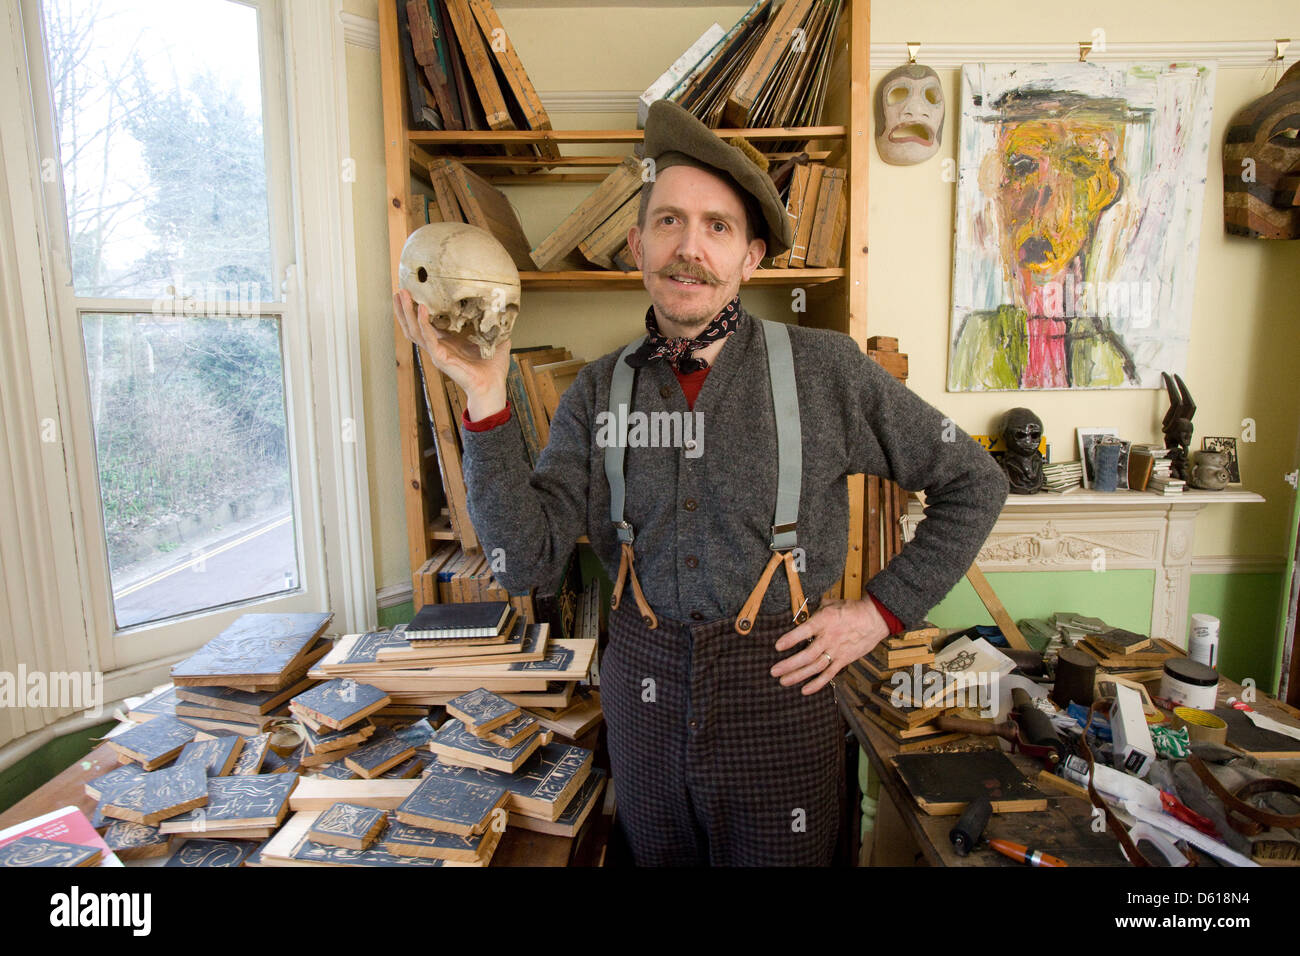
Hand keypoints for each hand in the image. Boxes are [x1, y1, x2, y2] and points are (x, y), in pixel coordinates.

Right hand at [393, 289, 510, 415]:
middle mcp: (438, 347)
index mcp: (447, 343)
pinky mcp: (440, 357)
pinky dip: (423, 323)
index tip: (412, 293)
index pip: (426, 325)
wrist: (492, 386)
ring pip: (414, 331)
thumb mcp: (494, 339)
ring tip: (402, 295)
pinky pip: (428, 338)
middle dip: (404, 309)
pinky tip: (422, 309)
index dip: (417, 311)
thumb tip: (503, 307)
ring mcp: (437, 353)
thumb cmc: (492, 368)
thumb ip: (495, 324)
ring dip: (407, 313)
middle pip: (413, 327)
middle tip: (400, 291)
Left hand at [770, 598, 890, 694]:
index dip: (790, 639)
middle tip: (774, 671)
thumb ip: (814, 610)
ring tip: (783, 681)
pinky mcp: (844, 660)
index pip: (804, 631)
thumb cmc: (851, 609)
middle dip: (789, 664)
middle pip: (807, 655)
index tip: (777, 646)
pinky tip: (804, 690)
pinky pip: (829, 674)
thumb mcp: (830, 604)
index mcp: (824, 621)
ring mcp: (837, 651)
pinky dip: (817, 684)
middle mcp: (829, 638)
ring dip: (798, 675)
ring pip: (815, 667)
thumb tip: (799, 613)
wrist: (875, 618)